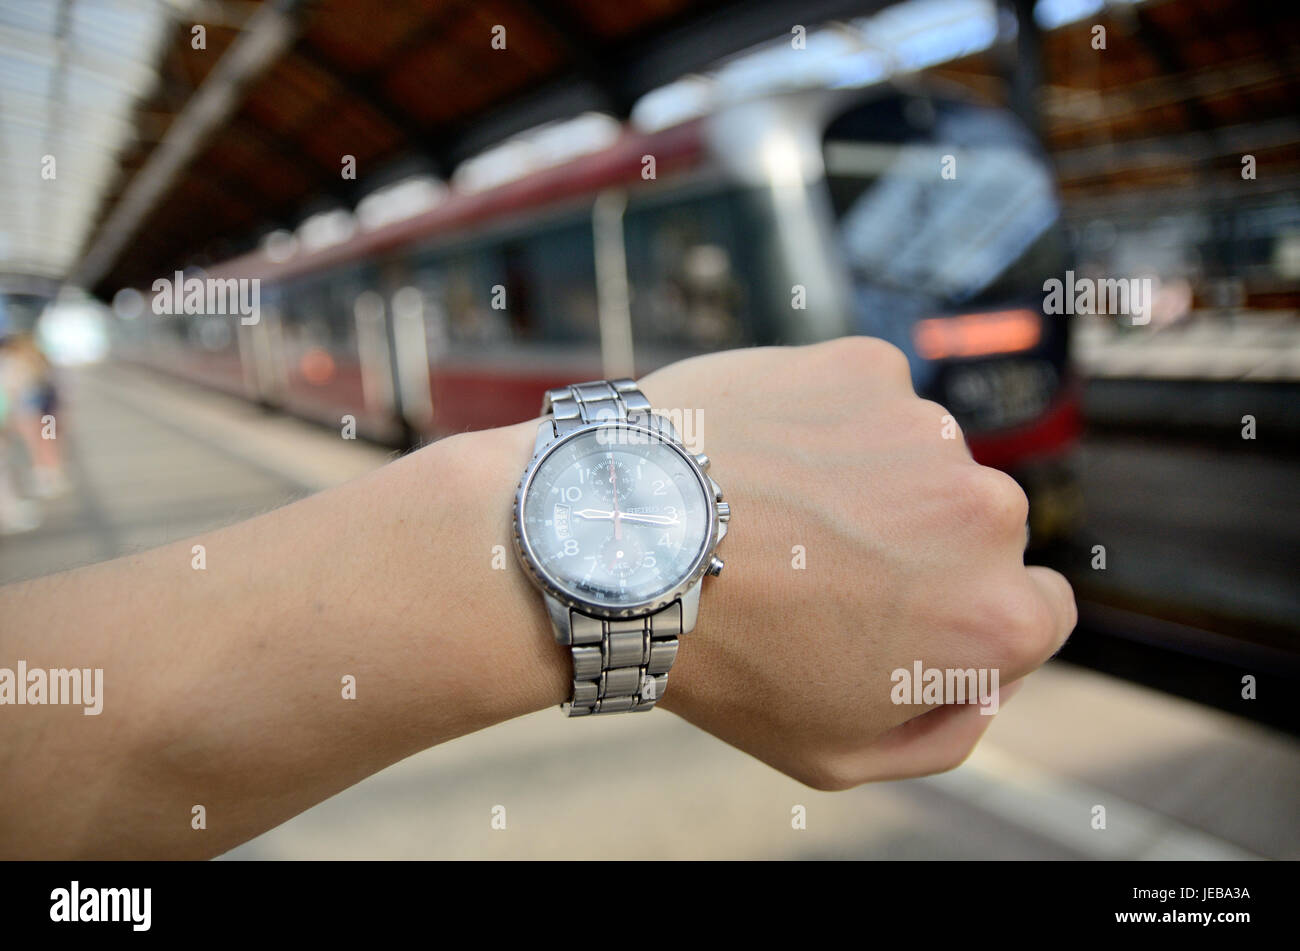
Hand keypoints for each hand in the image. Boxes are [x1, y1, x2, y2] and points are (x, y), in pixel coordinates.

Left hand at [634, 337, 1076, 789]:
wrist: (618, 543)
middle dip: (920, 551)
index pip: (1039, 613)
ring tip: (776, 515)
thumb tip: (987, 688)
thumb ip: (943, 733)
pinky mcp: (868, 367)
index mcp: (995, 617)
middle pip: (980, 533)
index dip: (970, 621)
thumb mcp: (835, 754)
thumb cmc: (722, 661)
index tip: (904, 615)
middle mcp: (986, 513)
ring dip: (873, 483)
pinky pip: (869, 404)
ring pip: (922, 462)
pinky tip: (764, 461)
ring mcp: (928, 430)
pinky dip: (830, 426)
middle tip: (820, 569)